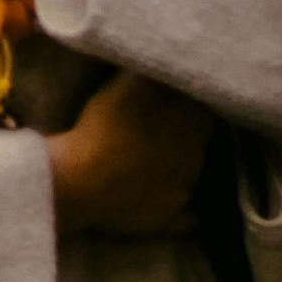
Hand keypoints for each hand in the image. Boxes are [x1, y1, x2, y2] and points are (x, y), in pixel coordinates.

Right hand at [48, 68, 212, 239]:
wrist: (78, 182)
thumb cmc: (103, 126)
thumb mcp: (129, 82)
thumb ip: (156, 73)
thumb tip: (176, 60)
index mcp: (193, 122)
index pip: (203, 107)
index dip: (188, 102)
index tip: (173, 99)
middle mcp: (198, 157)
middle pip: (199, 140)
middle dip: (185, 133)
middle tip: (160, 128)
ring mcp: (185, 191)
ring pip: (192, 174)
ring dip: (179, 166)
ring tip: (153, 161)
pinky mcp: (169, 220)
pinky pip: (187, 217)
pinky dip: (185, 212)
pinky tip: (172, 201)